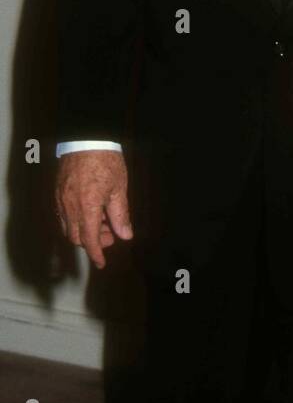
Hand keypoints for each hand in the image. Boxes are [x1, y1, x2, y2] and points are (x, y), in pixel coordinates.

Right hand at [55, 150, 132, 269]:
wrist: (86, 139)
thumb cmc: (106, 162)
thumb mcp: (119, 189)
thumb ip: (121, 215)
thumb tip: (125, 235)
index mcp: (87, 207)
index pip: (89, 239)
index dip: (96, 253)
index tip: (101, 263)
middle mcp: (69, 207)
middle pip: (76, 237)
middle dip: (92, 241)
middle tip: (110, 235)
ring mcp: (60, 200)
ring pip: (68, 227)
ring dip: (83, 231)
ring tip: (102, 221)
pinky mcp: (57, 192)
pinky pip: (63, 215)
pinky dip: (75, 220)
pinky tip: (90, 211)